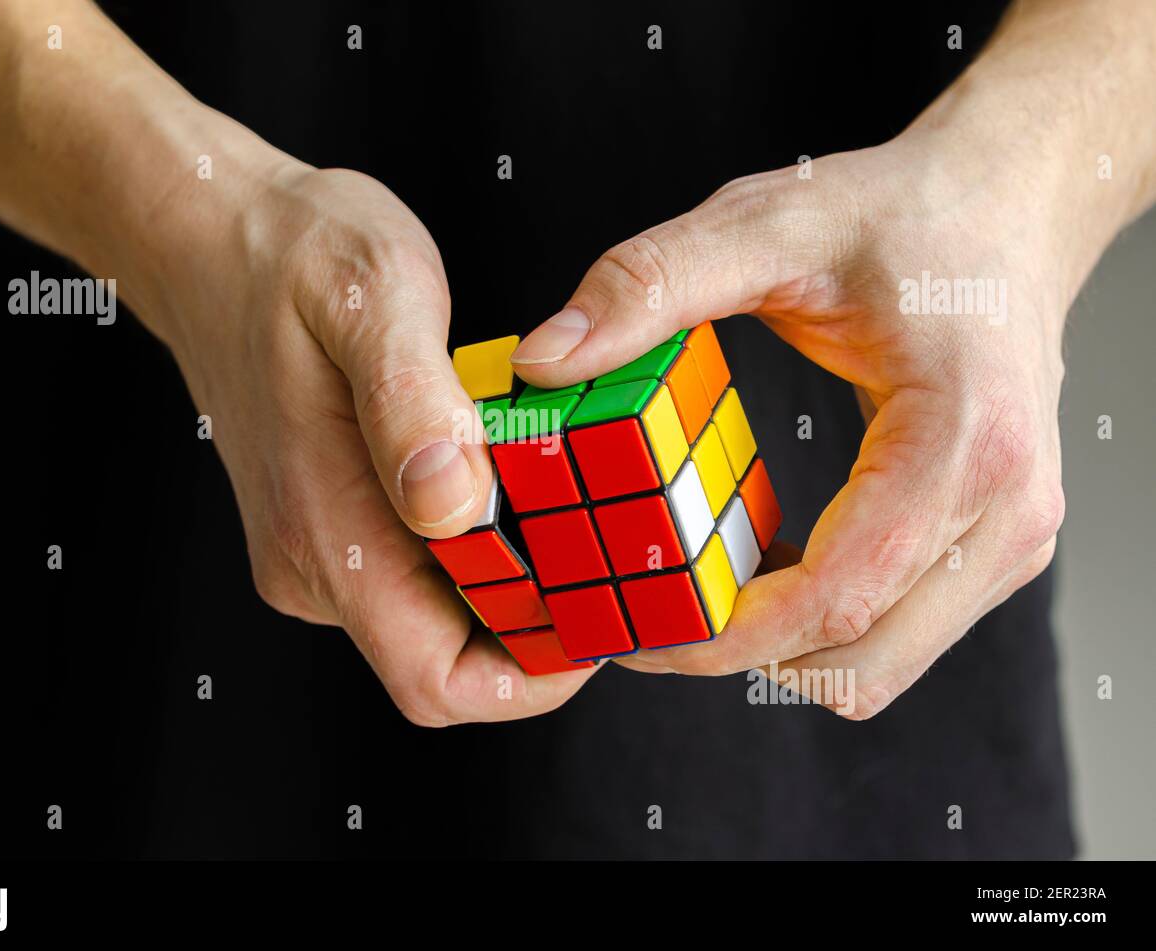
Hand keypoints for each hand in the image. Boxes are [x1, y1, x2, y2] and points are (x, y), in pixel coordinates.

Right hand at [148, 155, 598, 725]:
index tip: (605, 618)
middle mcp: (316, 564)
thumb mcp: (370, 298)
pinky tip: (515, 482)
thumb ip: (412, 404)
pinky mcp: (332, 528)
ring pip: (442, 616)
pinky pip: (422, 573)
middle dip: (543, 623)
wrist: (210, 239)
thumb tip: (454, 505)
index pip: (438, 678)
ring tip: (572, 506)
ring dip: (516, 583)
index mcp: (326, 531)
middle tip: (610, 544)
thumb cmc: (287, 257)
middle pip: (453, 657)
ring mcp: (321, 551)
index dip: (535, 677)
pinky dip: (482, 549)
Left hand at [510, 130, 1071, 718]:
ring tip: (696, 589)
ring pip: (877, 663)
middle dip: (739, 658)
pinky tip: (762, 565)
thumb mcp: (767, 223)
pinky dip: (819, 625)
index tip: (635, 634)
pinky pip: (895, 628)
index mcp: (964, 442)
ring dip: (779, 649)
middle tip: (648, 619)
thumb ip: (651, 284)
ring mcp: (1010, 537)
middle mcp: (1005, 510)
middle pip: (858, 662)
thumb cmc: (901, 213)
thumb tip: (545, 361)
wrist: (1005, 206)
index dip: (720, 639)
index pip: (834, 601)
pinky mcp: (994, 544)